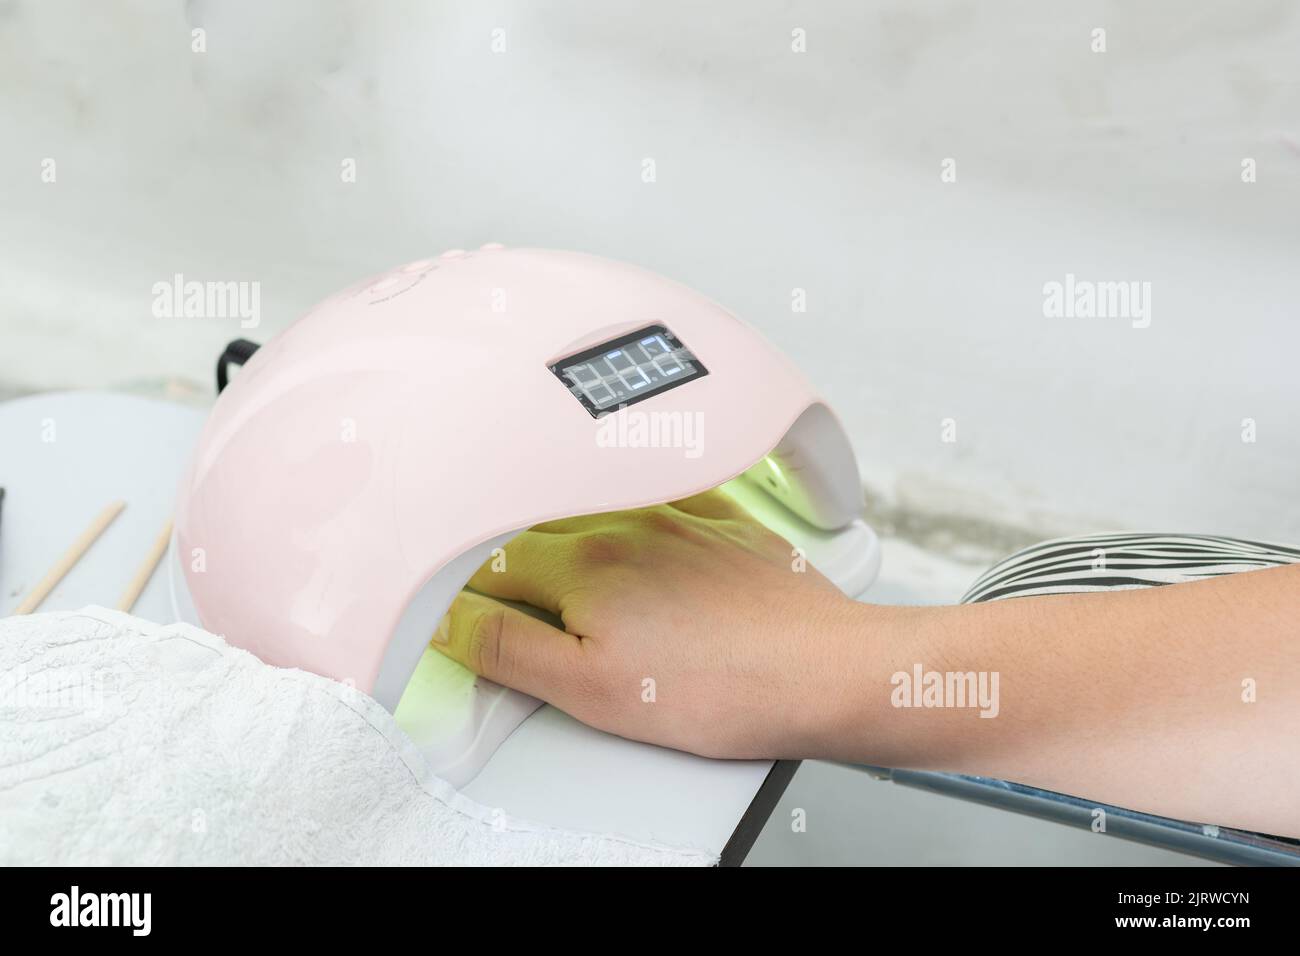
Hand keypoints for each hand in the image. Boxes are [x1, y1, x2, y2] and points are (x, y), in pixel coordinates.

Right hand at [431, 490, 861, 758]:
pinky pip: (663, 492)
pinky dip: (632, 501)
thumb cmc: (722, 691)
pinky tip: (635, 517)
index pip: (492, 565)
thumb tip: (451, 621)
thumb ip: (510, 651)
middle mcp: (626, 525)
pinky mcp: (724, 522)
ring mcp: (680, 517)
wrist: (824, 672)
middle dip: (505, 548)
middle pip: (537, 526)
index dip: (463, 586)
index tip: (452, 601)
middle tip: (490, 577)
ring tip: (549, 540)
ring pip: (594, 502)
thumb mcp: (592, 692)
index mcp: (583, 566)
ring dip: (561, 517)